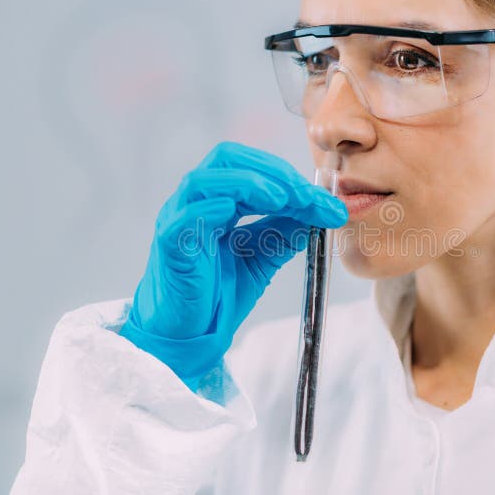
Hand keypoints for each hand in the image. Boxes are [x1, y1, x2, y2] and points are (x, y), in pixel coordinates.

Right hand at [119, 141, 347, 390]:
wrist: (189, 336)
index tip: (325, 200)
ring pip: (203, 181)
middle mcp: (195, 203)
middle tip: (305, 194)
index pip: (251, 168)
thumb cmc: (217, 295)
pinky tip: (234, 211)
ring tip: (282, 199)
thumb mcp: (262, 257)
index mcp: (217, 201)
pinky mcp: (170, 247)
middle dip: (271, 171)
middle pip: (226, 159)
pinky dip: (210, 209)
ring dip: (247, 183)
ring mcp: (178, 221)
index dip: (288, 177)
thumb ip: (285, 232)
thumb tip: (319, 210)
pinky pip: (185, 218)